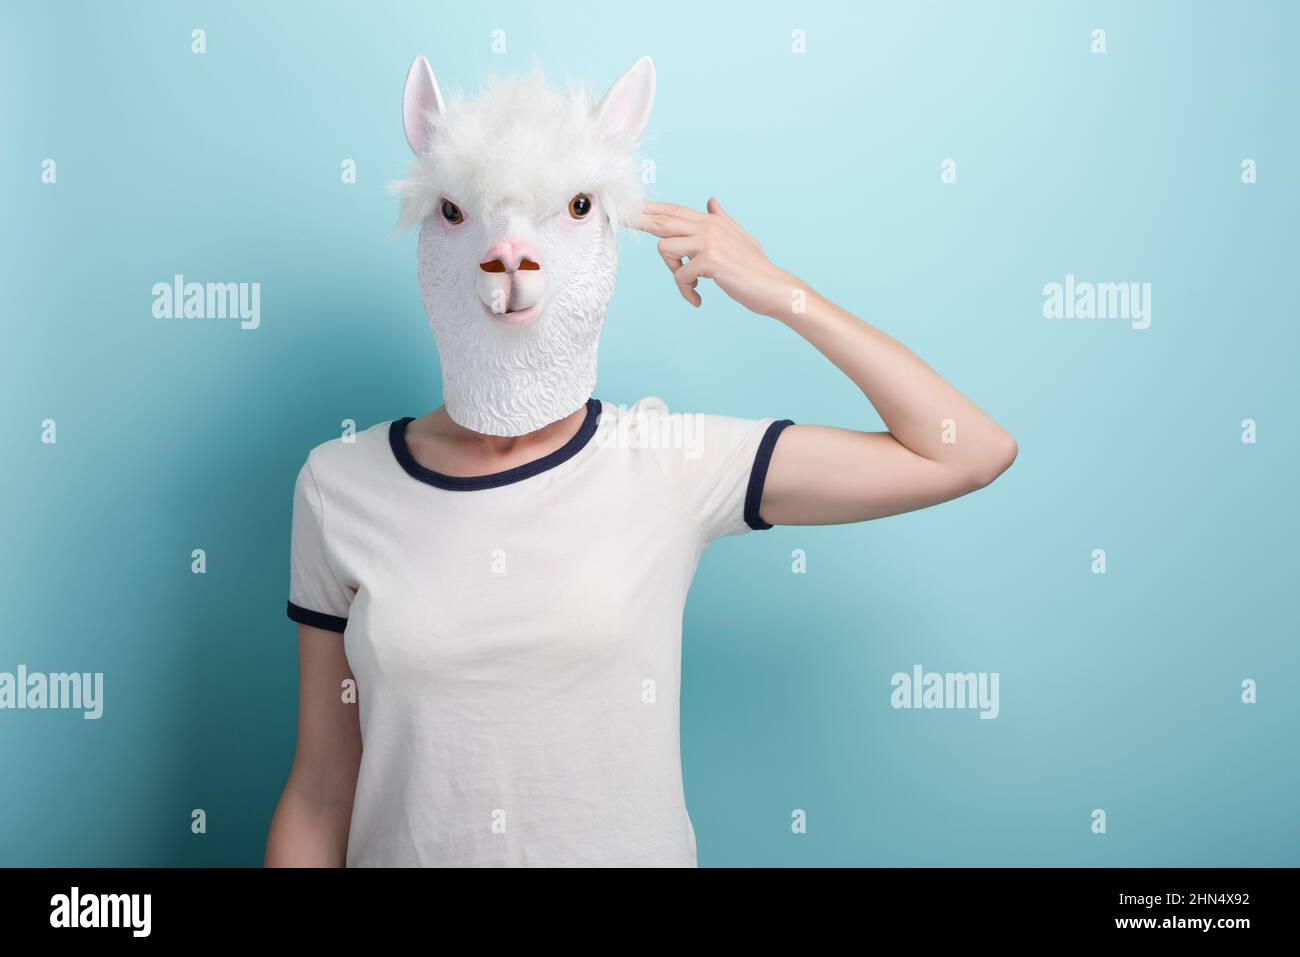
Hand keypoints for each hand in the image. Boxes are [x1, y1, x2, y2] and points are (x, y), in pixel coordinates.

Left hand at [630, 198, 796, 317]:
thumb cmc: (755, 267)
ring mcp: (709, 241)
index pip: (674, 210)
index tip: (629, 207)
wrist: (773, 287)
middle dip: (639, 221)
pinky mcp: (710, 260)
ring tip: (690, 284)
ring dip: (673, 271)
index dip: (650, 208)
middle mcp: (709, 225)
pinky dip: (686, 290)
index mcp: (712, 220)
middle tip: (620, 220)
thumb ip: (722, 219)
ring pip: (665, 248)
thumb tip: (710, 201)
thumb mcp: (739, 237)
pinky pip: (680, 274)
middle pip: (663, 220)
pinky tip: (698, 299)